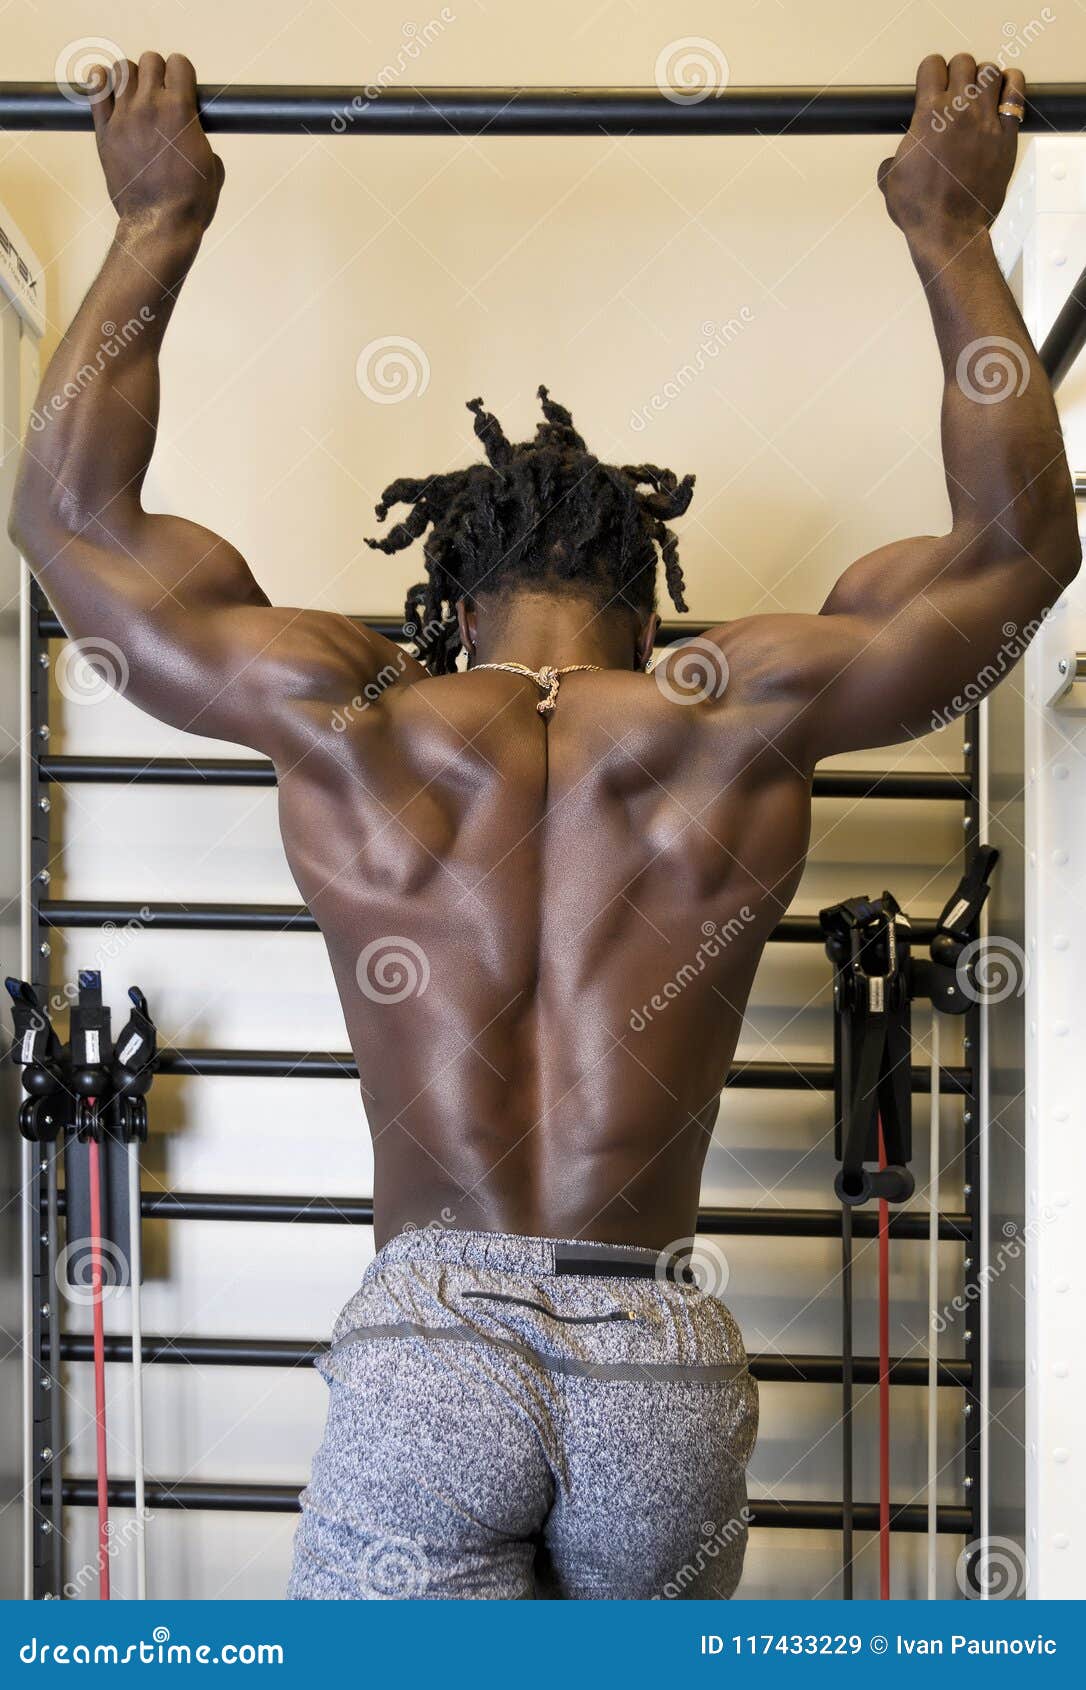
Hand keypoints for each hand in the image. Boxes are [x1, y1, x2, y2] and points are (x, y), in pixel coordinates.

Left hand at [89, 52, 223, 231]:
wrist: (161, 225)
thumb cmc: (191, 202)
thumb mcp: (213, 167)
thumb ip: (202, 140)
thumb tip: (196, 139)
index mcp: (180, 110)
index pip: (178, 62)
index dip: (182, 74)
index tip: (183, 89)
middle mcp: (150, 106)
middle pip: (149, 60)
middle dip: (158, 73)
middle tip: (160, 95)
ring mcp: (124, 117)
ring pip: (121, 70)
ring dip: (131, 78)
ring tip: (136, 97)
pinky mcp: (105, 132)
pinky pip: (95, 90)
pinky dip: (101, 84)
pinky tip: (108, 91)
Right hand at [878, 55, 1022, 243]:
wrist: (948, 230)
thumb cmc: (920, 209)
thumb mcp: (889, 180)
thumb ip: (892, 159)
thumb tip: (893, 161)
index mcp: (928, 114)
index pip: (932, 65)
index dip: (929, 72)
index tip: (931, 83)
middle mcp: (959, 110)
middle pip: (964, 62)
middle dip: (957, 72)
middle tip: (955, 90)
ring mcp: (986, 120)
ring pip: (990, 72)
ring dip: (983, 78)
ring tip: (979, 93)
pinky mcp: (1007, 135)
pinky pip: (1016, 92)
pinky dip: (1010, 85)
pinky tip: (1003, 91)